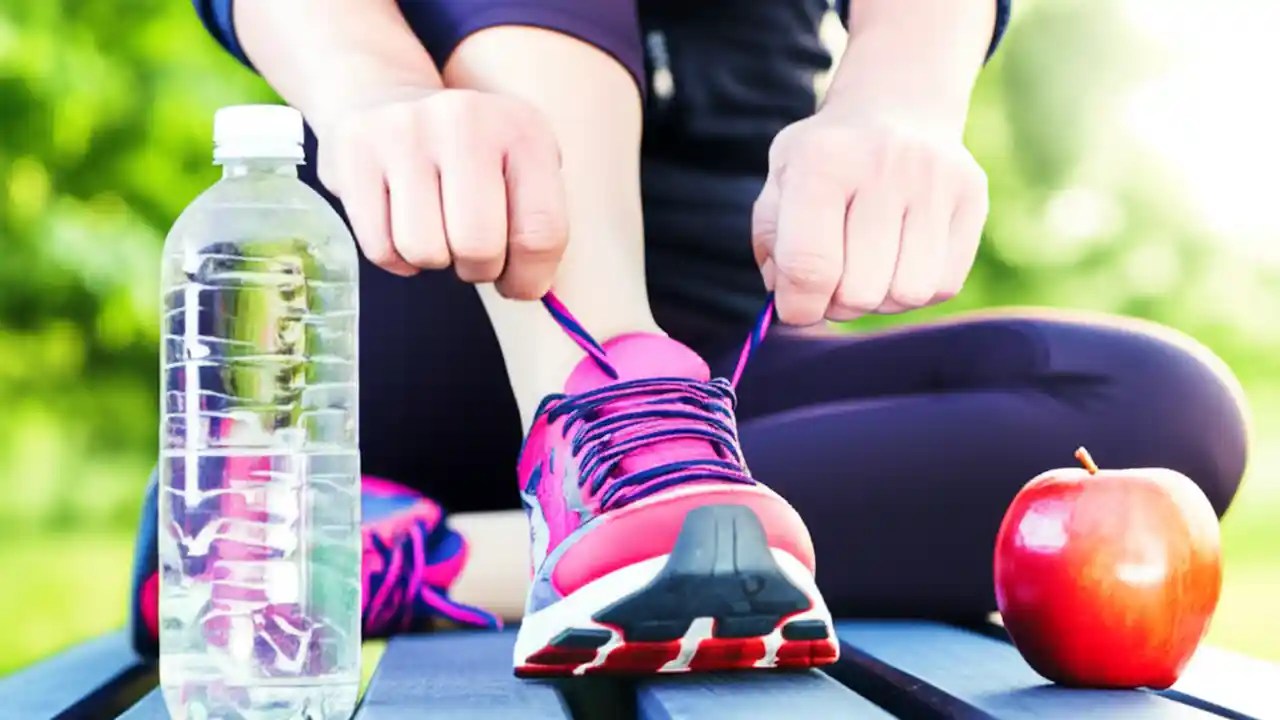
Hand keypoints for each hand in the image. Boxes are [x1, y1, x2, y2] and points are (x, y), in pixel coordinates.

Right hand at [315, 87, 567, 299]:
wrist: (386, 99)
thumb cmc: (468, 154)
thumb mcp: (520, 169)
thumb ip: (536, 227)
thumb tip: (529, 287)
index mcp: (523, 131)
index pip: (541, 232)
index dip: (530, 277)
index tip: (518, 282)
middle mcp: (465, 121)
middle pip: (478, 246)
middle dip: (479, 269)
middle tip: (473, 255)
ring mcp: (404, 132)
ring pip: (424, 251)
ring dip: (435, 261)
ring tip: (438, 232)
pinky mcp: (354, 152)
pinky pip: (380, 248)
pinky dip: (395, 257)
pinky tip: (402, 226)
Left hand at [752, 111, 988, 324]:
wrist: (897, 108)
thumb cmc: (827, 161)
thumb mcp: (780, 184)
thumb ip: (773, 245)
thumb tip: (792, 306)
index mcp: (821, 161)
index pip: (810, 265)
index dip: (799, 306)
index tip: (796, 309)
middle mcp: (884, 165)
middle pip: (859, 291)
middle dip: (837, 303)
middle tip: (832, 280)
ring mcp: (936, 181)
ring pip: (907, 294)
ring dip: (880, 300)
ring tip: (867, 269)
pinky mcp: (973, 198)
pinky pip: (943, 286)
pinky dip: (915, 289)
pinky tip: (900, 260)